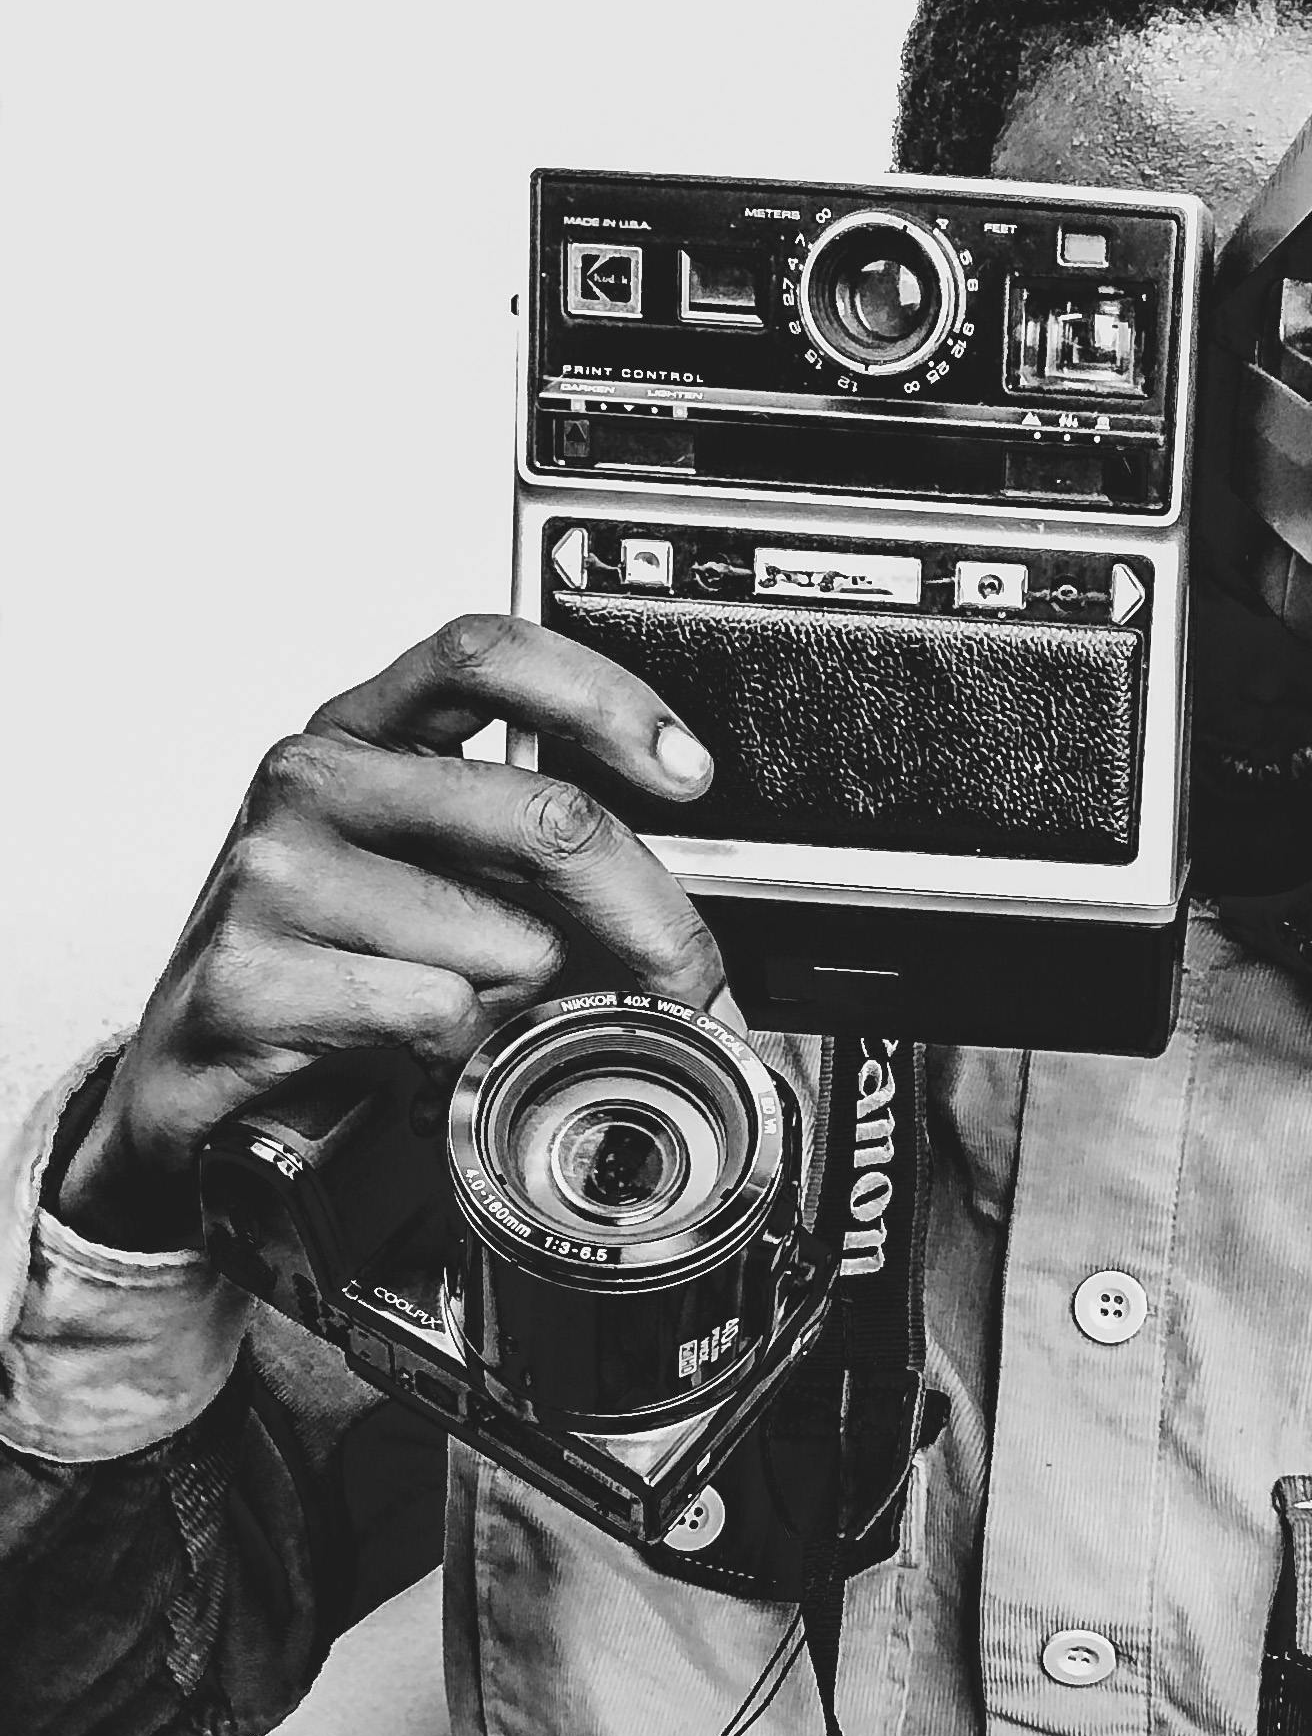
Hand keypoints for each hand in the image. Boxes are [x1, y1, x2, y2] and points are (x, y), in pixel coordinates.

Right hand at [57, 617, 729, 1246]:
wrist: (199, 1079)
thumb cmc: (335, 965)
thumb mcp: (434, 874)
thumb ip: (533, 847)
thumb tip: (683, 894)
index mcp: (363, 731)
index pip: (487, 655)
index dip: (604, 700)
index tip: (686, 772)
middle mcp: (313, 782)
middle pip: (544, 819)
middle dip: (648, 916)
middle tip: (688, 975)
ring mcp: (274, 876)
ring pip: (508, 942)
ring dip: (521, 1001)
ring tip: (460, 1013)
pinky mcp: (254, 977)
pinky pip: (441, 1013)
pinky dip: (455, 1053)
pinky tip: (406, 1053)